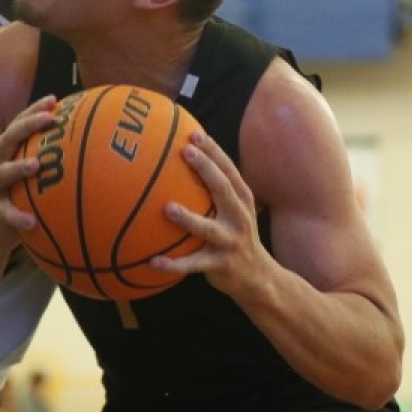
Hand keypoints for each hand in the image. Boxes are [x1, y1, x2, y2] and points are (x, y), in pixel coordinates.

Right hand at [0, 97, 59, 247]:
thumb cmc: (23, 197)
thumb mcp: (35, 176)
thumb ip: (53, 160)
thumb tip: (93, 146)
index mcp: (6, 152)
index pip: (18, 124)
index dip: (33, 110)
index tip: (53, 100)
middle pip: (7, 139)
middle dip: (26, 126)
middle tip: (49, 120)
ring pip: (1, 173)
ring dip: (18, 168)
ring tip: (36, 164)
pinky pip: (6, 213)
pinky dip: (17, 217)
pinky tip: (32, 222)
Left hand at [151, 130, 272, 299]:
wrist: (258, 277)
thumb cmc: (236, 236)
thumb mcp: (236, 211)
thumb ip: (217, 191)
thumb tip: (185, 162)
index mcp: (242, 201)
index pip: (229, 170)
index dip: (214, 151)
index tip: (195, 134)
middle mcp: (239, 218)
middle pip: (223, 189)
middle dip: (206, 169)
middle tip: (185, 152)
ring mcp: (230, 242)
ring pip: (208, 229)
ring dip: (188, 219)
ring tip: (167, 208)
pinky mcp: (220, 265)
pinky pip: (194, 265)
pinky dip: (173, 265)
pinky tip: (153, 262)